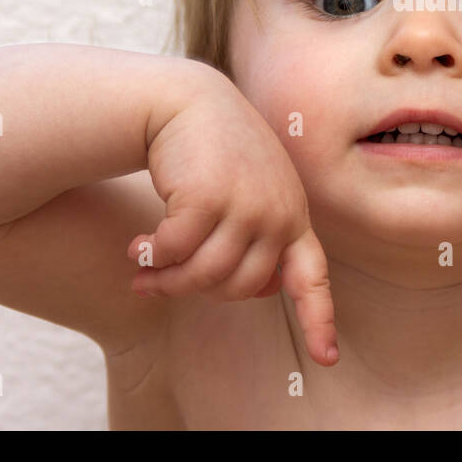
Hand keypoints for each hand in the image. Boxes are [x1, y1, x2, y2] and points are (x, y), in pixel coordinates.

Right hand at [127, 73, 337, 365]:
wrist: (188, 101)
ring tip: (143, 271)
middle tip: (156, 285)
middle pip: (238, 287)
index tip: (325, 360)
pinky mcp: (210, 199)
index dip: (318, 320)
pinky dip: (151, 256)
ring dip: (166, 280)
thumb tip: (254, 292)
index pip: (312, 276)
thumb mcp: (249, 190)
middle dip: (194, 291)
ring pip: (205, 275)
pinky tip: (136, 245)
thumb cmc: (215, 152)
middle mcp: (279, 214)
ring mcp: (248, 206)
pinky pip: (176, 253)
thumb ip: (258, 235)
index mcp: (293, 216)